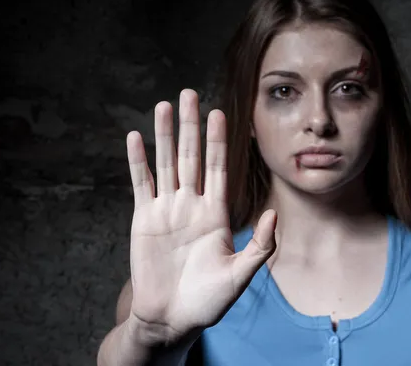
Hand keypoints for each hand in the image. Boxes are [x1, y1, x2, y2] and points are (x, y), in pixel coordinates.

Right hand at [125, 89, 276, 343]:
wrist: (171, 318)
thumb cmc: (208, 301)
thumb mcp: (239, 275)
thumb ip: (259, 245)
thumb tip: (275, 214)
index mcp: (216, 213)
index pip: (218, 167)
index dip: (218, 140)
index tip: (219, 112)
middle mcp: (191, 204)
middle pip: (191, 156)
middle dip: (191, 125)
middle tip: (189, 93)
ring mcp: (166, 209)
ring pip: (166, 162)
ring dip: (164, 134)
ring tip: (164, 105)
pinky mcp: (143, 218)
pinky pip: (140, 184)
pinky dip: (137, 161)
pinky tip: (135, 137)